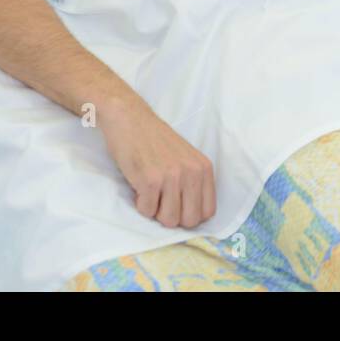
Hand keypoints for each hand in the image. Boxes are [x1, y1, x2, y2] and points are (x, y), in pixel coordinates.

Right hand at [96, 95, 216, 228]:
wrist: (131, 120)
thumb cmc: (156, 141)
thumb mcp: (186, 158)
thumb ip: (194, 183)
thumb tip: (193, 217)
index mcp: (204, 168)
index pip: (208, 212)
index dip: (190, 215)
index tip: (177, 206)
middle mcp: (192, 173)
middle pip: (190, 221)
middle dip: (173, 217)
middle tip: (161, 200)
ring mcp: (172, 177)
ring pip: (169, 220)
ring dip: (156, 211)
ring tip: (150, 191)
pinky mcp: (150, 180)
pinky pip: (147, 211)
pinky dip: (140, 203)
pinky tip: (139, 185)